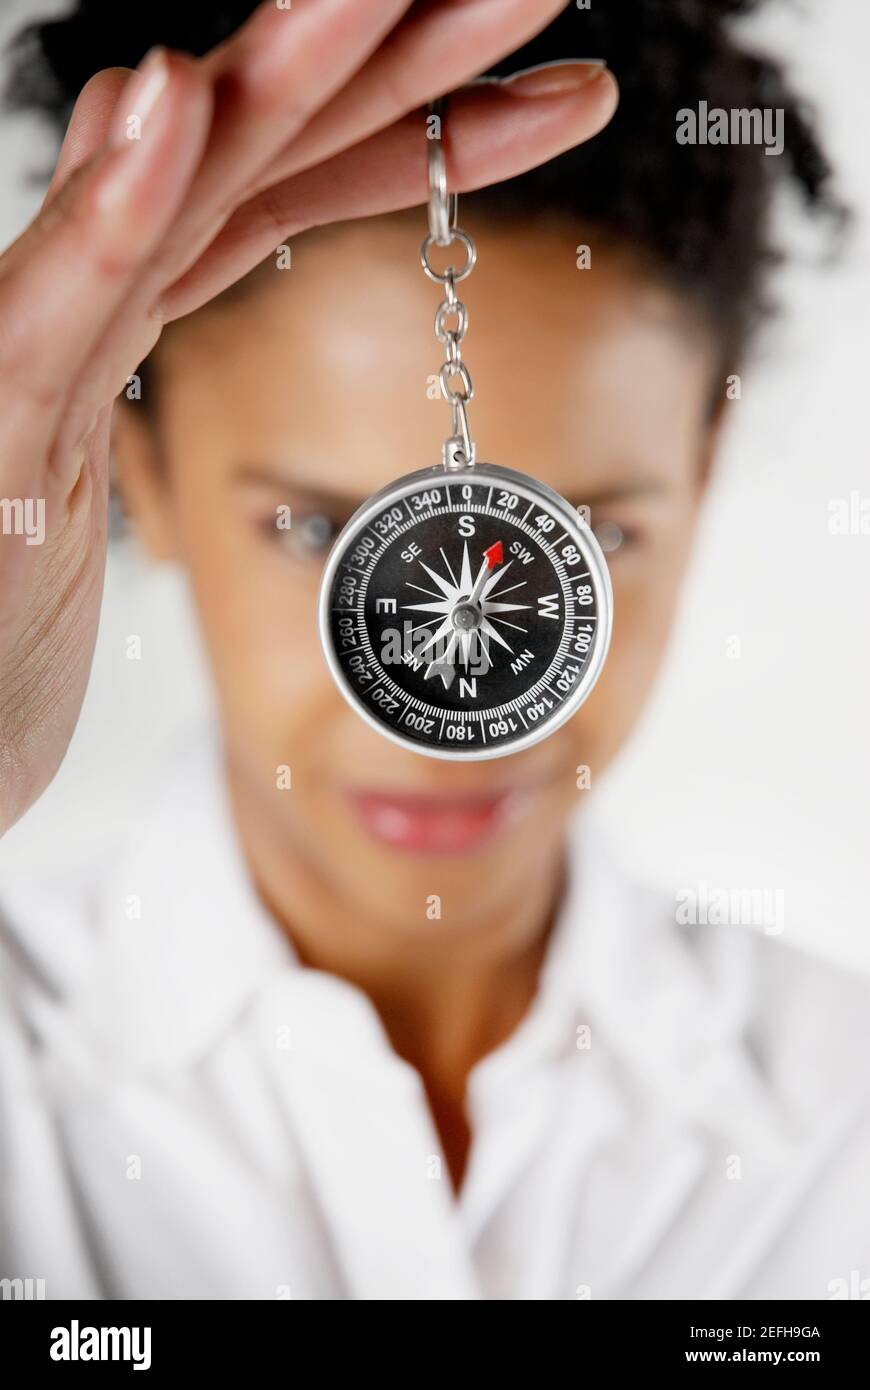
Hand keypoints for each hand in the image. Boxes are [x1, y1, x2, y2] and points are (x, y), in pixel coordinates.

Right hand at [0, 0, 617, 831]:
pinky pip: (40, 323)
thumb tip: (178, 282)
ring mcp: (12, 367)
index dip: (418, 129)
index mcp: (116, 328)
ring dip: (270, 81)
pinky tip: (166, 107)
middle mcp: (72, 317)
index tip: (554, 90)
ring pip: (157, 204)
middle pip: (247, 159)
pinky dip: (105, 216)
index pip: (285, 196)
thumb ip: (117, 381)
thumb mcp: (79, 510)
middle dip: (389, 59)